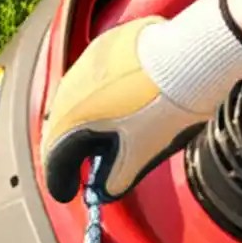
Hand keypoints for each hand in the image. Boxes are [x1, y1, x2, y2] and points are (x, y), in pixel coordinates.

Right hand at [39, 17, 208, 204]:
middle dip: (67, 151)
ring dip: (79, 121)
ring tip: (96, 135)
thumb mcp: (138, 156)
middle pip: (59, 129)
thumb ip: (116, 179)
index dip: (60, 181)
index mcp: (71, 122)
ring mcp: (85, 66)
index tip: (66, 193)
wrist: (186, 62)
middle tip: (76, 168)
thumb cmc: (160, 111)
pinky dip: (95, 97)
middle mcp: (69, 92)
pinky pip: (90, 79)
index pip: (55, 159)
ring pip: (72, 101)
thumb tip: (107, 190)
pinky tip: (113, 103)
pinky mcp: (103, 48)